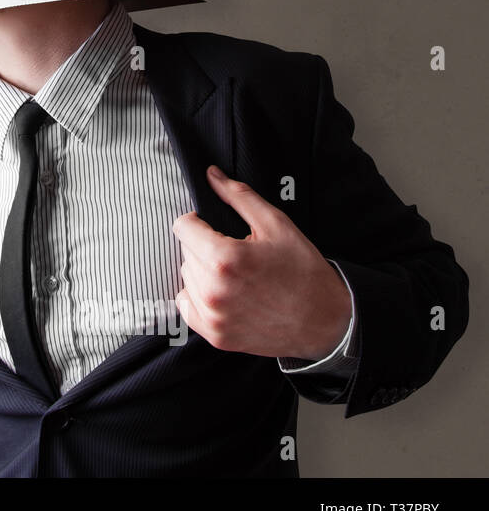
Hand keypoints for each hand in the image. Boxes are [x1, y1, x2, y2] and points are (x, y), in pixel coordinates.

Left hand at [173, 165, 350, 360]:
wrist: (326, 321)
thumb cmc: (303, 270)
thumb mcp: (276, 225)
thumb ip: (239, 197)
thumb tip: (212, 175)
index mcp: (225, 258)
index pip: (182, 227)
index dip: (198, 222)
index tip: (215, 228)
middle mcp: (213, 289)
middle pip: (185, 252)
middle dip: (204, 247)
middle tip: (235, 253)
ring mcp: (213, 316)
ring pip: (186, 277)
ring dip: (202, 272)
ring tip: (235, 275)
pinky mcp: (215, 335)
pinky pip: (186, 306)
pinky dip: (199, 297)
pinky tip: (225, 293)